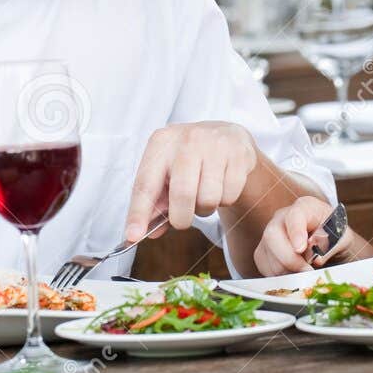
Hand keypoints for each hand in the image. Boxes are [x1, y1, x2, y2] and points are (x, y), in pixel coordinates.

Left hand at [123, 122, 260, 241]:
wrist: (226, 136)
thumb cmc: (189, 160)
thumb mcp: (166, 173)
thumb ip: (155, 203)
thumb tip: (148, 233)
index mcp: (161, 142)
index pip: (145, 184)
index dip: (139, 213)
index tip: (133, 236)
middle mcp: (188, 139)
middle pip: (182, 194)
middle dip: (181, 218)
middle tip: (182, 220)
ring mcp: (215, 145)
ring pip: (208, 199)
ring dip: (205, 209)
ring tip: (204, 196)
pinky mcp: (239, 154)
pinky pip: (229, 196)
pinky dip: (224, 201)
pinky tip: (221, 186)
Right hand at [253, 195, 336, 274]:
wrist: (330, 246)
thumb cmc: (336, 238)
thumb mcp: (342, 238)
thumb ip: (330, 245)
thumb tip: (316, 258)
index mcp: (305, 207)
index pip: (294, 216)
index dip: (295, 232)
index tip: (300, 248)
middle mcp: (282, 217)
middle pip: (272, 235)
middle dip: (289, 258)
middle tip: (307, 271)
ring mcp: (270, 235)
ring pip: (268, 255)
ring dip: (288, 270)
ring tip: (306, 272)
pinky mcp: (263, 253)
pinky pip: (266, 268)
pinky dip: (281, 276)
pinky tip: (296, 273)